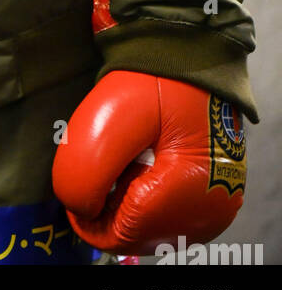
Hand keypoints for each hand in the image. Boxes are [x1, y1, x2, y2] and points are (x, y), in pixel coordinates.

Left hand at [52, 71, 245, 254]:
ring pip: (150, 227)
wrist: (189, 54)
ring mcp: (216, 206)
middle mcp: (211, 213)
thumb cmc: (152, 79)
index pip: (121, 234)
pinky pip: (168, 214)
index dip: (86, 216)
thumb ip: (86, 170)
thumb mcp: (108, 116)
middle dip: (107, 207)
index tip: (74, 186)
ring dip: (125, 203)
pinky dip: (144, 197)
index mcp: (189, 197)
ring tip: (123, 160)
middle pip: (136, 234)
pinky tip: (139, 164)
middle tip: (101, 164)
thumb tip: (79, 207)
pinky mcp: (215, 196)